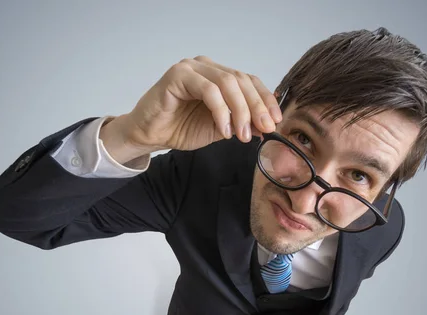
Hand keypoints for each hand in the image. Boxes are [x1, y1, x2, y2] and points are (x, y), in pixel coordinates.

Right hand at [115, 56, 282, 152]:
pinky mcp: (178, 75)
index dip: (265, 99)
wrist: (150, 135)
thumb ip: (241, 123)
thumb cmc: (180, 128)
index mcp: (218, 75)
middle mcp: (207, 67)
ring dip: (240, 111)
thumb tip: (266, 126)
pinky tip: (224, 129)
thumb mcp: (220, 128)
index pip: (249, 81)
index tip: (275, 121)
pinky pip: (208, 89)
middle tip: (264, 129)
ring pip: (228, 83)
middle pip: (241, 80)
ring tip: (241, 135)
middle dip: (256, 107)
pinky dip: (221, 110)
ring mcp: (192, 68)